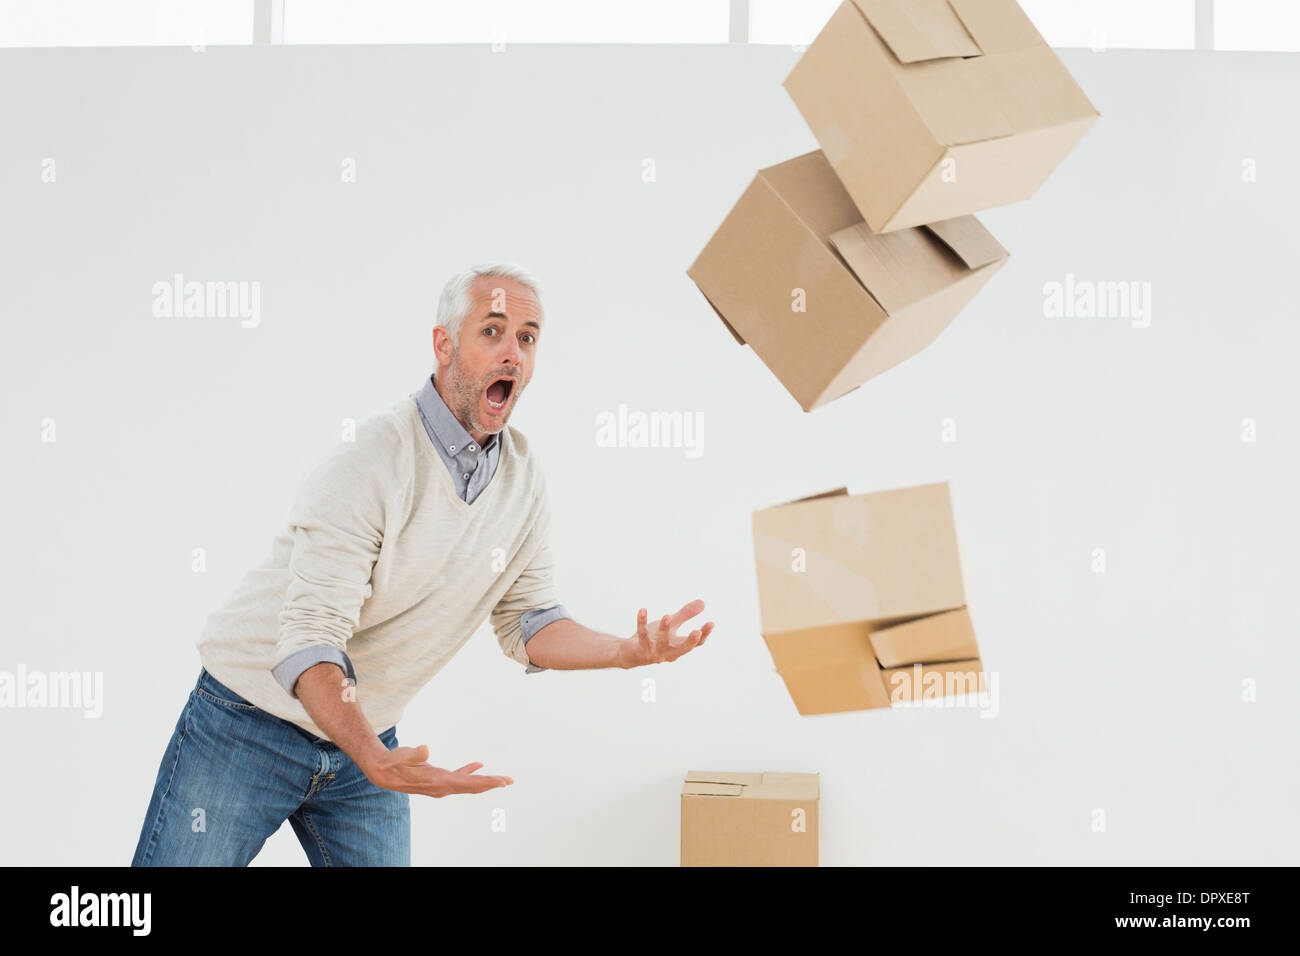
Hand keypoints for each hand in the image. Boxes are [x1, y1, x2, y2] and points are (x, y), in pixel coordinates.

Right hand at [363, 744, 512, 797]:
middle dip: (491, 784)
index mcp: (437, 781)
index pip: (467, 784)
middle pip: (471, 787)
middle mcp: (441, 786)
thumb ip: (414, 754)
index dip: (485, 782)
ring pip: (467, 784)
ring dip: (484, 781)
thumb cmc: (393, 762)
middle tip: (510, 781)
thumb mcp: (402, 755)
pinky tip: (478, 765)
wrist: (382, 771)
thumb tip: (425, 749)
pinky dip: (470, 773)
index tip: (501, 782)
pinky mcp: (438, 779)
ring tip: (502, 779)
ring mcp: (441, 784)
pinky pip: (459, 778)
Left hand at [619, 599, 712, 668]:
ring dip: (664, 630)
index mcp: (678, 647)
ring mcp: (654, 653)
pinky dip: (641, 622)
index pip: (695, 644)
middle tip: (697, 632)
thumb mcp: (671, 626)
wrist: (629, 654)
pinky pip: (642, 635)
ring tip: (667, 615)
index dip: (704, 635)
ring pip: (661, 642)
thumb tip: (703, 603)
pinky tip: (642, 610)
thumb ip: (686, 615)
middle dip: (690, 641)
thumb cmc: (654, 639)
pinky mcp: (640, 650)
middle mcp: (668, 653)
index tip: (711, 623)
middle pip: (682, 649)